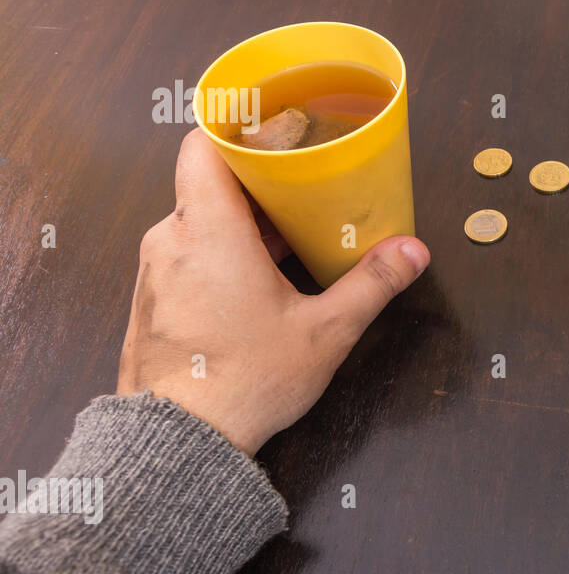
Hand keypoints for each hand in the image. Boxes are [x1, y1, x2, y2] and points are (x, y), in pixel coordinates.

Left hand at [117, 129, 429, 456]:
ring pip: (199, 222)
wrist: (182, 444)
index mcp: (208, 230)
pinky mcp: (153, 301)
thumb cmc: (244, 383)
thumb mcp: (325, 331)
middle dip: (259, 184)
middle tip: (306, 192)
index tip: (276, 130)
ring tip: (290, 244)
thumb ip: (371, 283)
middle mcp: (171, 241)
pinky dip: (221, 256)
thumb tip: (410, 252)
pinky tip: (259, 284)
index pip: (202, 144)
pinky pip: (187, 256)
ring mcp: (156, 272)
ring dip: (242, 225)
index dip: (237, 128)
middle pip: (210, 183)